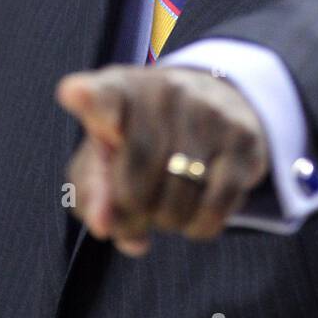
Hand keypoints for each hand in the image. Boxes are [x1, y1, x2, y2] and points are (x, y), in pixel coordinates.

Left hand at [56, 64, 269, 256]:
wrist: (212, 103)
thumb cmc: (140, 139)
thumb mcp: (103, 156)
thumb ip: (91, 192)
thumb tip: (106, 226)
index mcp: (119, 89)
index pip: (103, 94)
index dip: (88, 98)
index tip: (75, 94)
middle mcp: (165, 92)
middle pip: (135, 181)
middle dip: (130, 215)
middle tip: (133, 214)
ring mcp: (208, 111)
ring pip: (176, 201)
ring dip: (165, 223)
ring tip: (164, 208)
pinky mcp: (243, 137)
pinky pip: (214, 208)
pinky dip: (198, 227)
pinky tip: (193, 216)